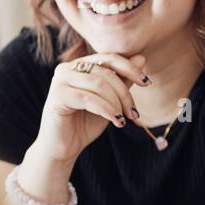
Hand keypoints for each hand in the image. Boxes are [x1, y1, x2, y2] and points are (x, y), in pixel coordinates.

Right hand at [33, 52, 149, 164]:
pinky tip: (116, 121)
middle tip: (134, 113)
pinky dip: (107, 110)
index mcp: (79, 65)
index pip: (110, 58)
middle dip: (125, 94)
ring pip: (98, 84)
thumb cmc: (86, 122)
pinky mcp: (57, 95)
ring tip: (124, 119)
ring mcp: (60, 80)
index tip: (148, 83)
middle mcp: (67, 68)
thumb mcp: (110, 100)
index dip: (131, 69)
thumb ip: (122, 80)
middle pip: (106, 72)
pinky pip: (89, 98)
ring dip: (117, 103)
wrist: (63, 147)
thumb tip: (141, 58)